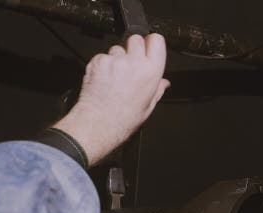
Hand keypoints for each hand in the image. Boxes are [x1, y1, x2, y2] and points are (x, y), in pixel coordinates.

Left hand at [54, 34, 169, 165]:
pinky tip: (104, 79)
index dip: (152, 43)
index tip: (149, 49)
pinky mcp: (99, 61)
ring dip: (117, 58)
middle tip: (131, 64)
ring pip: (118, 48)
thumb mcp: (148, 106)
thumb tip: (164, 83)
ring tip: (115, 77)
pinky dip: (103, 65)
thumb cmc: (123, 119)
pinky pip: (103, 56)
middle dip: (134, 49)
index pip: (157, 40)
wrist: (99, 123)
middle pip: (136, 39)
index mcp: (151, 72)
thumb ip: (157, 89)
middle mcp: (134, 63)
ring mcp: (115, 60)